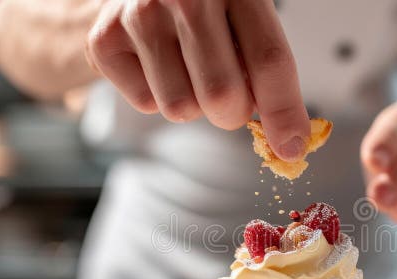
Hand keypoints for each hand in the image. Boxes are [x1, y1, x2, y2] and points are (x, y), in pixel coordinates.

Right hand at [85, 0, 309, 160]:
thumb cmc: (204, 7)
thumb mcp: (246, 17)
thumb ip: (267, 67)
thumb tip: (288, 138)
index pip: (269, 60)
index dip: (284, 112)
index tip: (291, 146)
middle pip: (222, 96)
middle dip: (233, 114)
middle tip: (230, 97)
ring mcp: (140, 15)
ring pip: (181, 109)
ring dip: (193, 105)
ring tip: (187, 68)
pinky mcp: (105, 38)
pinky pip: (145, 103)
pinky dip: (156, 96)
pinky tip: (156, 63)